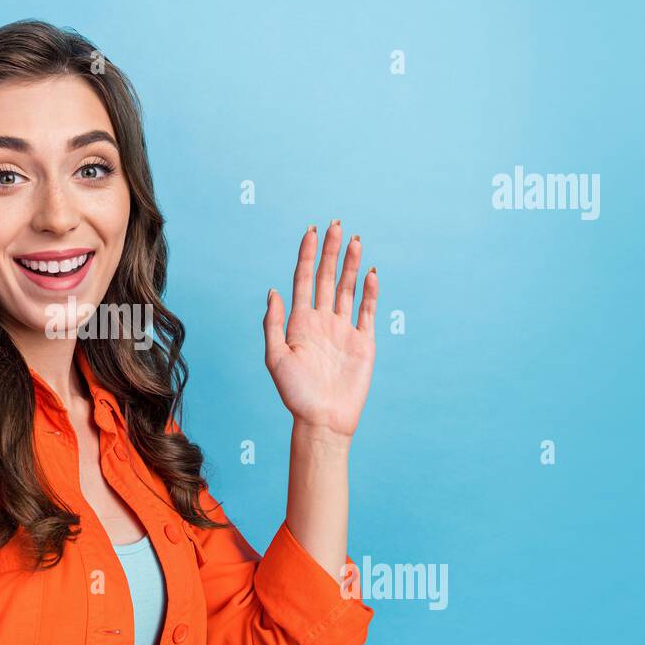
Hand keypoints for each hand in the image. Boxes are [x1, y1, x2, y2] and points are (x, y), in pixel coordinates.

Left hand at [262, 220, 377, 443]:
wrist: (323, 420)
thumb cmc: (295, 394)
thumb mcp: (275, 357)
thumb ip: (273, 323)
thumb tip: (273, 290)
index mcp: (299, 322)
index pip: (304, 280)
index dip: (307, 255)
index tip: (311, 231)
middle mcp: (321, 321)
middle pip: (327, 278)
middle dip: (331, 251)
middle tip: (336, 225)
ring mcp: (343, 330)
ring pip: (348, 290)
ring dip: (351, 265)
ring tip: (355, 240)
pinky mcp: (363, 342)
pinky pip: (367, 311)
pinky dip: (369, 292)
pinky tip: (371, 273)